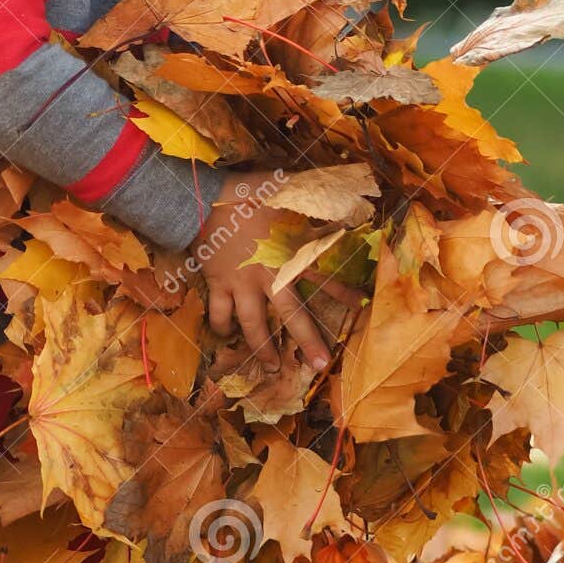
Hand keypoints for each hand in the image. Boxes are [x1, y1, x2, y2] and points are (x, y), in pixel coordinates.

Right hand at [189, 171, 361, 370]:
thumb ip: (313, 203)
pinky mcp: (217, 284)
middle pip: (291, 315)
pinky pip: (219, 313)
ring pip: (253, 325)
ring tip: (271, 369)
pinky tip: (226, 336)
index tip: (362, 307)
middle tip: (320, 366)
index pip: (322, 276)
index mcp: (288, 255)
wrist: (202, 200)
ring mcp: (241, 285)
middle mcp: (268, 277)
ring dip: (263, 349)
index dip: (343, 292)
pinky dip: (222, 327)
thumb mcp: (286, 193)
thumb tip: (344, 207)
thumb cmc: (247, 194)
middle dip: (308, 341)